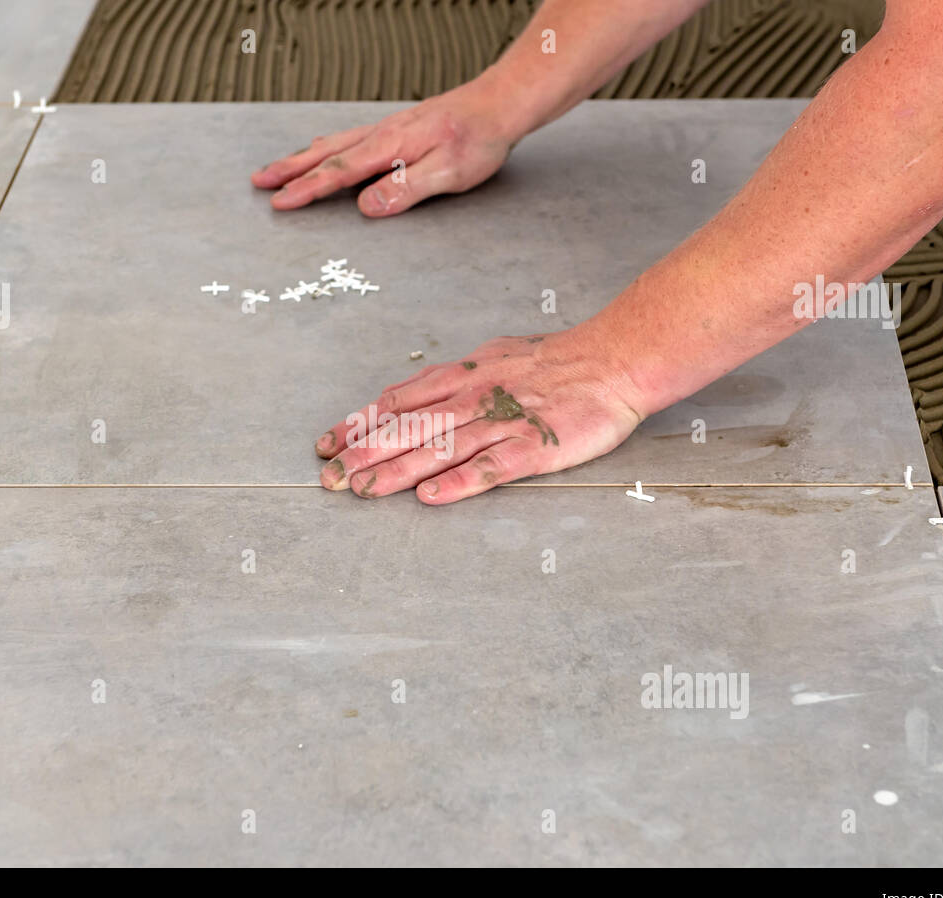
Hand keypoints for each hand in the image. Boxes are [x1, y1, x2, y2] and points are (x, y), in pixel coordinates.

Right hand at [251, 78, 520, 216]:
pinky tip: (322, 149)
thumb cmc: (479, 139)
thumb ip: (406, 188)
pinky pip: (349, 138)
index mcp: (390, 147)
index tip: (280, 203)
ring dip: (302, 158)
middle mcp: (382, 134)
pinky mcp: (397, 128)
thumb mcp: (449, 172)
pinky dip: (326, 146)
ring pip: (334, 144)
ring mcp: (388, 129)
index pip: (339, 174)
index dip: (307, 190)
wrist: (500, 103)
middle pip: (326, 155)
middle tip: (259, 182)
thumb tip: (366, 206)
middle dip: (290, 170)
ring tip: (277, 169)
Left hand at [314, 325, 645, 503]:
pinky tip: (430, 497)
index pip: (400, 400)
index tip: (328, 443)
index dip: (361, 423)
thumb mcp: (495, 356)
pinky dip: (459, 482)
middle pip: (410, 427)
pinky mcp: (534, 447)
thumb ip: (455, 377)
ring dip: (398, 471)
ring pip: (440, 448)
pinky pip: (491, 467)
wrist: (614, 361)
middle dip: (365, 453)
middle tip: (329, 478)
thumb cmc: (557, 361)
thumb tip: (412, 392)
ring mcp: (503, 423)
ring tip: (363, 490)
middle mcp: (475, 398)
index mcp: (465, 376)